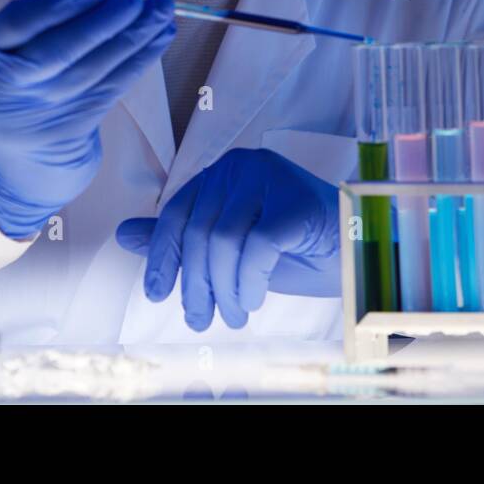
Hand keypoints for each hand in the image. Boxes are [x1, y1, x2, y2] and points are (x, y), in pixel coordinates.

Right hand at [0, 0, 174, 237]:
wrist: (18, 155)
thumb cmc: (22, 75)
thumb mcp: (23, 40)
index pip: (17, 24)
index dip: (58, 5)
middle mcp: (5, 88)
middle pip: (58, 52)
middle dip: (103, 23)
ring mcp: (38, 114)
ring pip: (90, 72)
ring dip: (132, 39)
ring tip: (162, 12)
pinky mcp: (71, 130)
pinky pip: (110, 89)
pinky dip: (138, 61)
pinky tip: (160, 37)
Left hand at [116, 148, 340, 330]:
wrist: (359, 251)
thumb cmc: (297, 248)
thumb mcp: (233, 248)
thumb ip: (182, 237)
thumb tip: (124, 235)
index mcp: (226, 171)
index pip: (179, 212)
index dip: (163, 256)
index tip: (159, 294)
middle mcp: (244, 165)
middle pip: (199, 231)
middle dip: (195, 283)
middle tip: (202, 318)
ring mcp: (271, 178)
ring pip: (223, 242)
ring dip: (225, 289)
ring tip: (235, 314)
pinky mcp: (294, 201)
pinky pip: (256, 249)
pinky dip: (251, 282)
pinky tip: (256, 298)